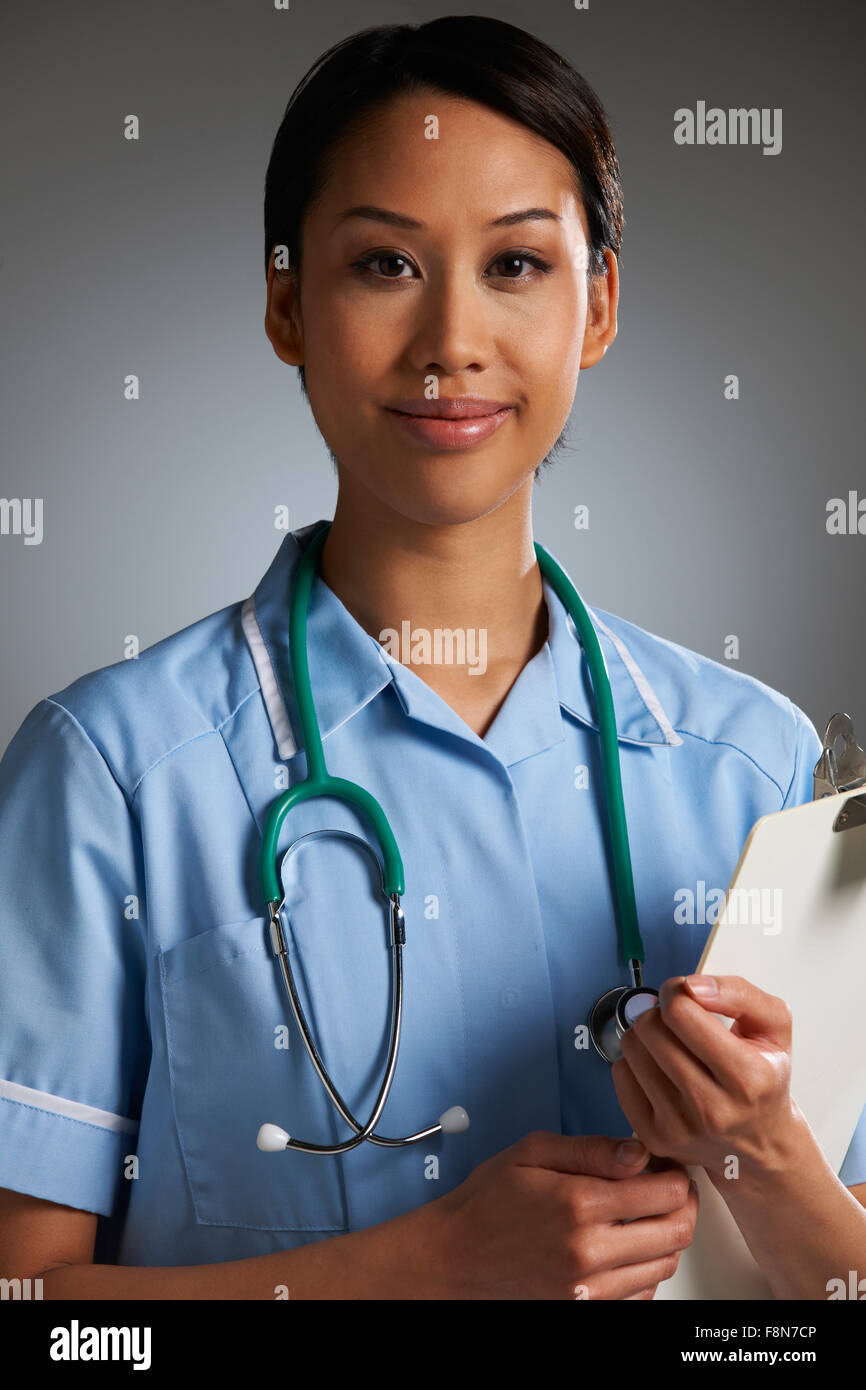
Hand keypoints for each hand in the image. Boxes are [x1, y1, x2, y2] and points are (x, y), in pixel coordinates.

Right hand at [427, 1131, 698, 1298]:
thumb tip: (638, 1151)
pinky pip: (642, 1294)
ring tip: (646, 1214)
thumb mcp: (532, 1152)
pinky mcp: (588, 1307)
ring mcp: (591, 1286)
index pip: (667, 1192)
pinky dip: (647, 1268)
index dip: (676, 1173)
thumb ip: (591, 1149)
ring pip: (666, 1264)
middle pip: (677, 1231)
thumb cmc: (488, 1201)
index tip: (665, 1164)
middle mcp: (591, 1250)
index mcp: (580, 1203)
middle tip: (669, 1186)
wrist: (455, 1257)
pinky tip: (628, 1246)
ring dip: (668, 1236)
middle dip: (683, 1203)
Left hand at [612, 974, 796, 1176]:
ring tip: (672, 1045)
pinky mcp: (653, 1136)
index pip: (680, 1013)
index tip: (685, 996)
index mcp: (747, 1078)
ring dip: (647, 1036)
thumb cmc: (765, 1078)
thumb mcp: (774, 1027)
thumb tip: (692, 987)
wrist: (760, 1141)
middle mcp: (712, 1109)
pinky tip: (661, 1069)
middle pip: (650, 1028)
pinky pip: (620, 1074)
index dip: (676, 992)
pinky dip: (636, 1062)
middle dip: (661, 1013)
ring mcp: (679, 1127)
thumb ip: (739, 994)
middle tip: (680, 1022)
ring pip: (631, 1048)